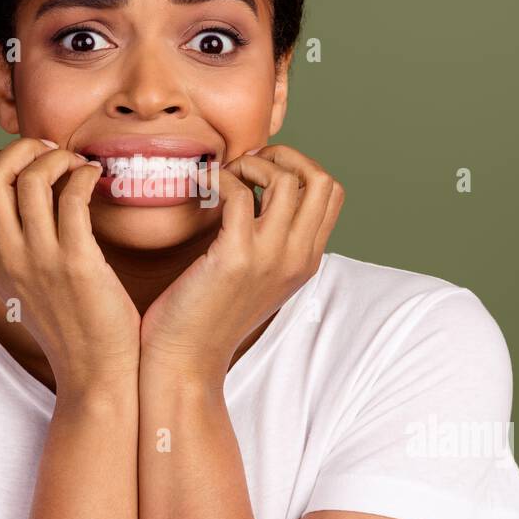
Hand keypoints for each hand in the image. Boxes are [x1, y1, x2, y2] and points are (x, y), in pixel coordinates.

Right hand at [0, 137, 141, 390]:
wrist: (94, 372)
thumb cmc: (71, 324)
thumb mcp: (24, 285)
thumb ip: (17, 244)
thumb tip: (26, 196)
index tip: (27, 161)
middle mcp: (8, 257)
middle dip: (21, 149)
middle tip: (52, 154)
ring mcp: (40, 260)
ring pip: (31, 180)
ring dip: (57, 159)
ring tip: (76, 166)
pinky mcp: (77, 264)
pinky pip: (73, 198)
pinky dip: (84, 175)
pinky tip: (96, 179)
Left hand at [139, 144, 344, 377]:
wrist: (187, 362)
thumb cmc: (209, 316)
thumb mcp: (256, 279)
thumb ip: (270, 244)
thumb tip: (258, 197)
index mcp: (306, 260)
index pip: (331, 193)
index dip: (300, 167)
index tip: (263, 171)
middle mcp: (297, 257)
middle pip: (322, 179)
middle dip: (285, 155)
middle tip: (248, 165)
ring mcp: (270, 258)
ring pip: (286, 180)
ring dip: (251, 165)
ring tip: (225, 179)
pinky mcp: (235, 258)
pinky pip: (240, 195)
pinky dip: (221, 180)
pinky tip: (202, 191)